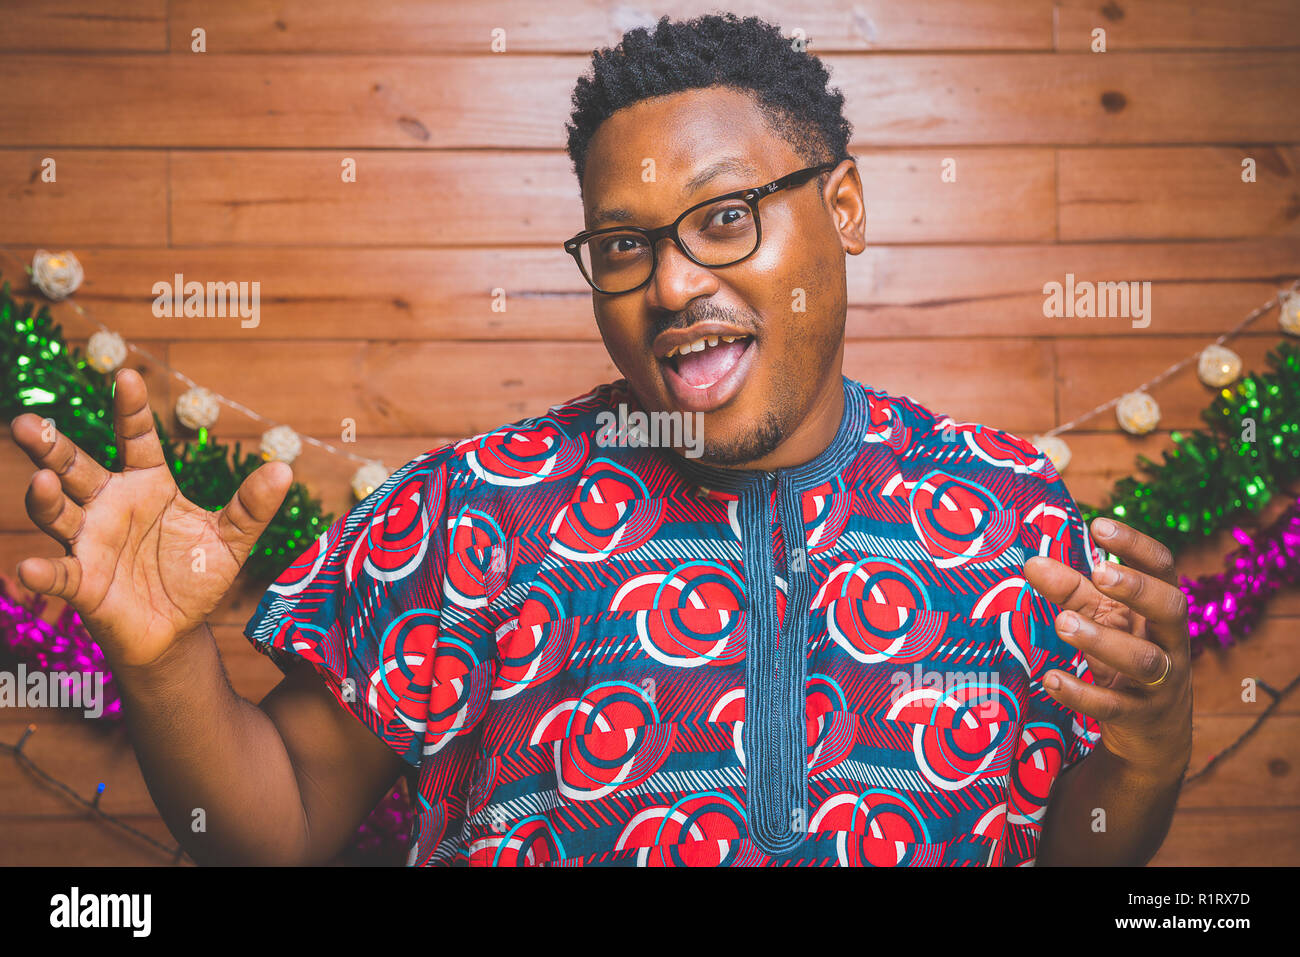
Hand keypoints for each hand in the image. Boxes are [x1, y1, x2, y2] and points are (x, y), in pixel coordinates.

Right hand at [8, 368, 292, 667]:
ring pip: (58, 511)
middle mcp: (111, 504)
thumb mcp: (233, 540)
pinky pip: (59, 572)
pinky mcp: (83, 582)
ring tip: (43, 481)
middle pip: (75, 466)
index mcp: (148, 484)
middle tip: (28, 423)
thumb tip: (284, 469)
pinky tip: (29, 567)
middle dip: (51, 445)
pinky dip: (42, 571)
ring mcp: (91, 541)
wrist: (178, 630)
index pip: (136, 437)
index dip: (131, 409)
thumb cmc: (196, 576)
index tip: (127, 376)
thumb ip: (252, 507)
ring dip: (45, 497)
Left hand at [1022, 517, 1193, 784]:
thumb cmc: (1125, 658)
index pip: (1163, 568)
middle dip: (1138, 589)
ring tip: (1062, 622)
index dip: (1136, 545)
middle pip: (1171, 608)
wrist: (1154, 735)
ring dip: (1102, 640)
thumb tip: (1031, 561)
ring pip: (1142, 660)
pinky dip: (1081, 693)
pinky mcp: (1140, 718)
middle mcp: (1170, 643)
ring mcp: (1161, 683)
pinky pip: (1113, 706)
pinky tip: (1050, 679)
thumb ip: (1070, 589)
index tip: (1099, 525)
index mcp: (1161, 610)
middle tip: (1100, 573)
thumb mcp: (1103, 620)